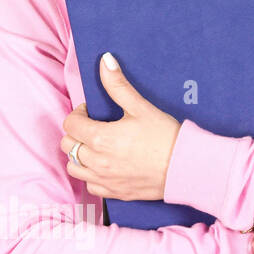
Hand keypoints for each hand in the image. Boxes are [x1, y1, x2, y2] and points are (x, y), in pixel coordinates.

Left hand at [60, 52, 181, 200]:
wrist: (185, 167)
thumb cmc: (166, 136)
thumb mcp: (141, 107)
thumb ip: (118, 85)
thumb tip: (105, 61)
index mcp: (100, 138)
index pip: (70, 124)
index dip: (79, 114)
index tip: (92, 112)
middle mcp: (96, 161)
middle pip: (67, 145)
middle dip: (77, 133)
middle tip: (96, 127)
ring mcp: (104, 179)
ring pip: (73, 167)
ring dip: (80, 155)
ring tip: (98, 147)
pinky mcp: (114, 192)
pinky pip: (90, 185)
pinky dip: (92, 176)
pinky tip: (106, 166)